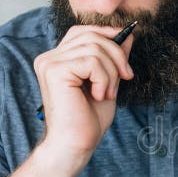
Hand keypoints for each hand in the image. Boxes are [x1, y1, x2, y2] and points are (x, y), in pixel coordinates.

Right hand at [33, 25, 134, 160]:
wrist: (75, 144)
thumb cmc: (88, 119)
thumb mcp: (108, 82)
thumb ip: (113, 58)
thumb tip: (127, 35)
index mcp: (58, 59)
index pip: (83, 31)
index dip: (106, 33)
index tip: (127, 44)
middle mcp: (49, 58)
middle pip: (92, 36)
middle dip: (117, 56)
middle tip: (125, 78)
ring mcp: (50, 63)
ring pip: (95, 49)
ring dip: (111, 72)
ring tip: (107, 93)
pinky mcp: (55, 71)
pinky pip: (92, 62)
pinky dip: (104, 80)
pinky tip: (99, 95)